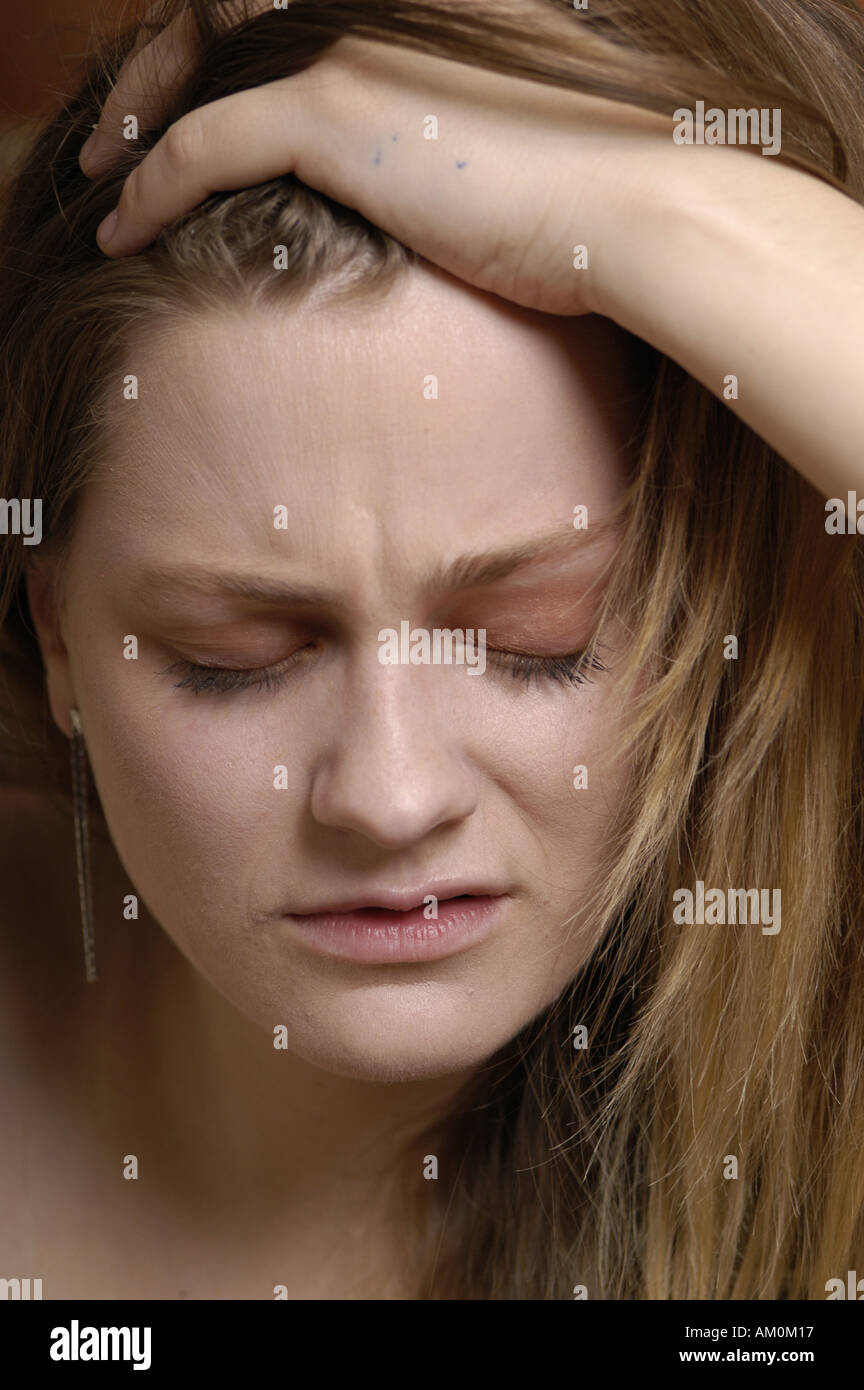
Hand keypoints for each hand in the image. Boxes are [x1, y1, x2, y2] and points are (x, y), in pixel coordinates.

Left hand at [78, 3, 672, 316]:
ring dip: (133, 121)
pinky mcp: (336, 110)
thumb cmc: (597, 192)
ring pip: (193, 62)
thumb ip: (435, 126)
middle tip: (112, 135)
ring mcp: (350, 42)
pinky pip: (203, 143)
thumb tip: (408, 167)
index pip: (273, 7)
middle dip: (153, 69)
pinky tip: (121, 229)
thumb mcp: (506, 139)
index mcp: (405, 3)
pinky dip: (151, 185)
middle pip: (216, 13)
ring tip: (100, 179)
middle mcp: (367, 1)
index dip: (212, 47)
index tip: (181, 101)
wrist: (642, 203)